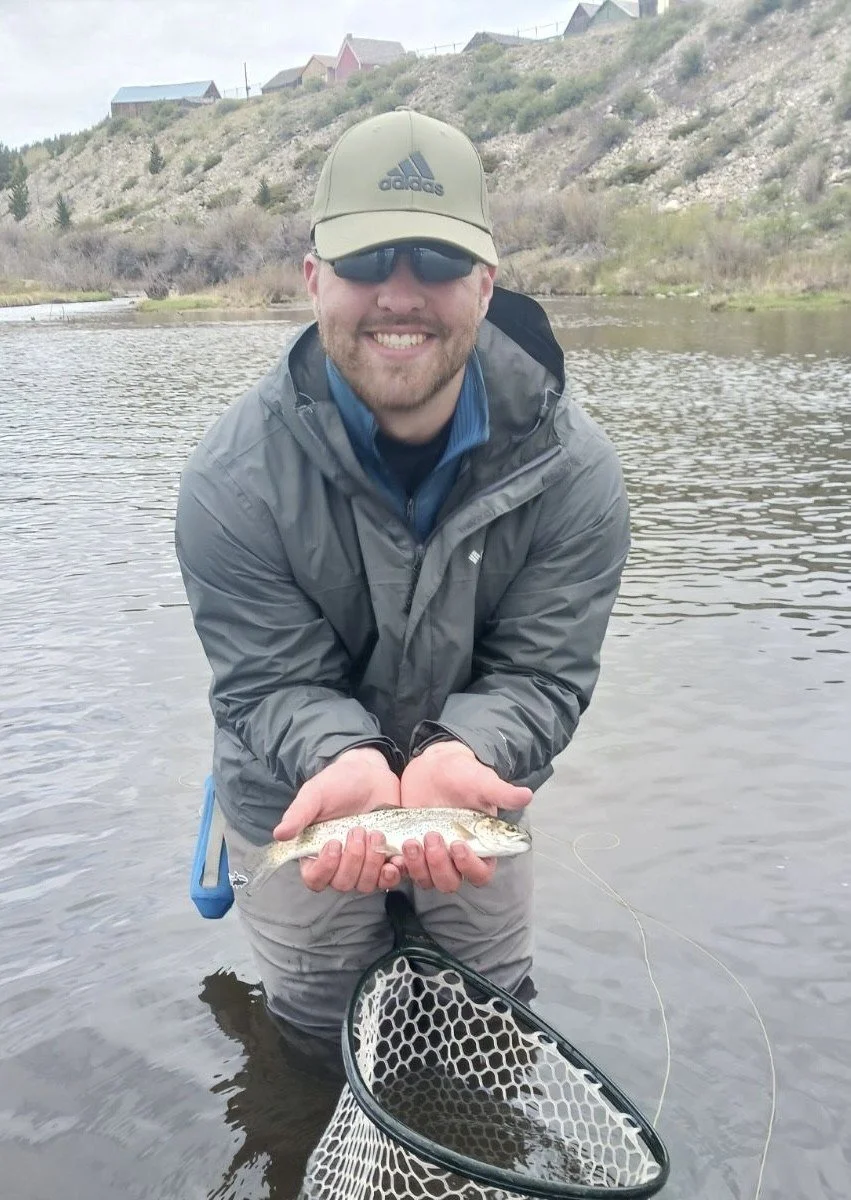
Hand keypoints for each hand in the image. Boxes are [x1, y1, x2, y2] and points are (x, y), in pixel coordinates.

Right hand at [273, 747, 401, 893]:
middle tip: (359, 830)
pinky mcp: (385, 860)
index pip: (315, 879)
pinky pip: (389, 879)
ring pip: (366, 884)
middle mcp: (338, 864)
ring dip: (372, 863)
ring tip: (376, 834)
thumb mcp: (314, 794)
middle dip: (353, 859)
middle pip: (343, 884)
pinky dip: (393, 872)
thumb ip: (298, 814)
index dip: (325, 868)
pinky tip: (395, 857)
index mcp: (316, 853)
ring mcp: (363, 864)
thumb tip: (279, 834)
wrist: (369, 773)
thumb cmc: (337, 783)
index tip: (334, 843)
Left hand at [396, 740, 531, 893]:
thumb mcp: (482, 782)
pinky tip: (395, 850)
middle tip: (431, 836)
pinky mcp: (412, 852)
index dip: (469, 866)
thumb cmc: (464, 776)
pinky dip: (399, 866)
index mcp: (480, 848)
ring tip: (411, 840)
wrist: (436, 767)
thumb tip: (527, 795)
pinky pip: (404, 871)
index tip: (458, 844)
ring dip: (418, 866)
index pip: (480, 873)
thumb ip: (502, 792)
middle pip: (450, 882)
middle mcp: (457, 859)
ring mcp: (432, 857)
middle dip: (439, 865)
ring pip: (427, 880)